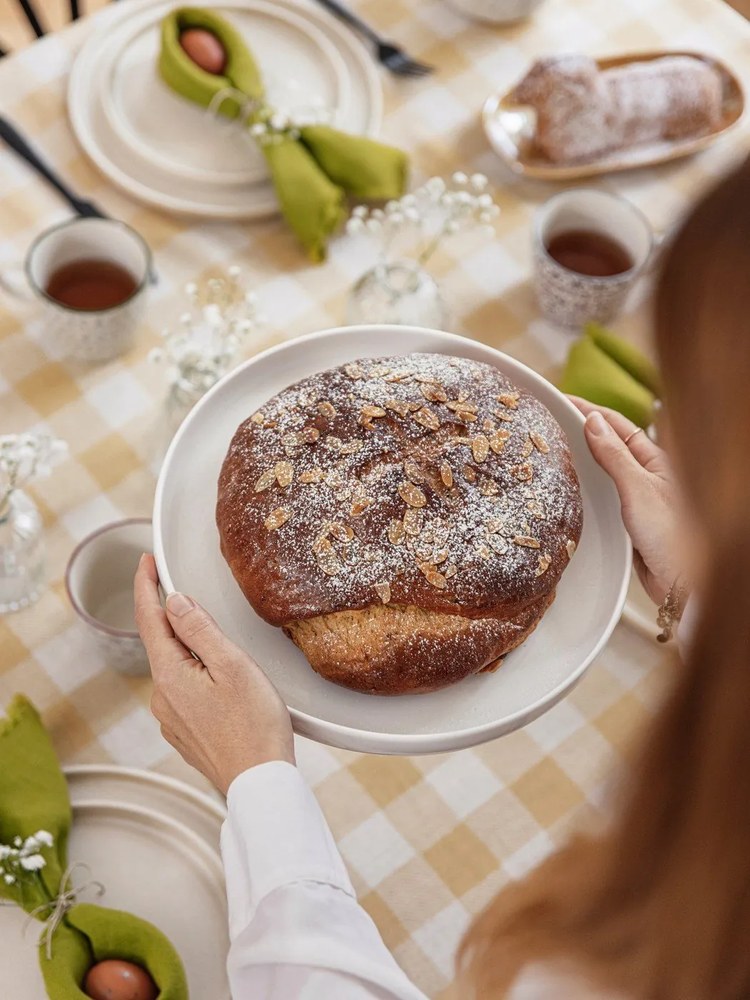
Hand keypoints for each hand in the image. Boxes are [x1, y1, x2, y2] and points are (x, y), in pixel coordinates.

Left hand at [134, 554, 294, 794]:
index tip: (145, 562)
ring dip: (191, 649)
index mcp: (169, 675)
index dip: (145, 586)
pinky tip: (223, 681)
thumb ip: (200, 630)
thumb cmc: (254, 726)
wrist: (260, 784)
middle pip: (162, 642)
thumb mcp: (232, 665)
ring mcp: (172, 718)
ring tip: (219, 643)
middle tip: (189, 591)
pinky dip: (198, 674)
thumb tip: (174, 602)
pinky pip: (185, 691)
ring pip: (176, 668)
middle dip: (173, 617)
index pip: (149, 618)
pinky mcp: (186, 733)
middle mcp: (162, 697)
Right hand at [569, 398, 682, 605]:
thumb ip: (615, 457)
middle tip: (551, 421)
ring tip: (553, 448)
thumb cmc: (672, 536)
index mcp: (654, 460)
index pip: (616, 424)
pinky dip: (585, 487)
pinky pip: (602, 496)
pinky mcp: (627, 521)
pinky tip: (568, 487)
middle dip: (582, 430)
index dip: (588, 410)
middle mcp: (645, 475)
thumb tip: (593, 422)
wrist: (681, 583)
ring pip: (603, 471)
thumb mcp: (639, 490)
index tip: (561, 400)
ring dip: (581, 459)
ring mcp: (636, 498)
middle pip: (608, 444)